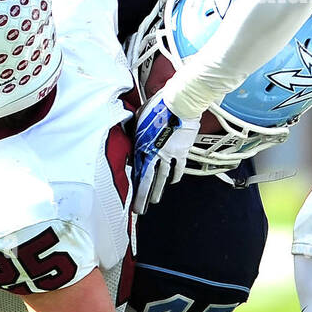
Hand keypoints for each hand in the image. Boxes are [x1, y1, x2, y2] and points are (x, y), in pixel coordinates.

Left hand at [132, 91, 199, 213]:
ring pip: (162, 177)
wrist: (180, 102)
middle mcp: (155, 153)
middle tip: (139, 209)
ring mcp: (169, 154)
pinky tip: (172, 182)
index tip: (129, 196)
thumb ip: (135, 130)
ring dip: (158, 191)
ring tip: (154, 201)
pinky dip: (175, 176)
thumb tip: (132, 136)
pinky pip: (178, 167)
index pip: (137, 170)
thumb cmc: (158, 106)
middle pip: (148, 179)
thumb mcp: (139, 117)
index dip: (134, 185)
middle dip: (143, 196)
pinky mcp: (182, 151)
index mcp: (142, 145)